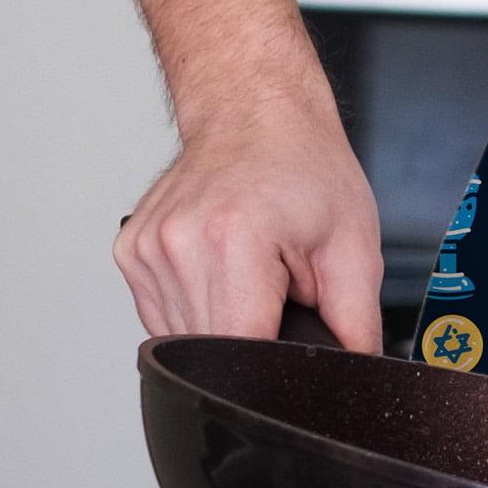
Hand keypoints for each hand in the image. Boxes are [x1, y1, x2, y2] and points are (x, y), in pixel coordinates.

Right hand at [114, 101, 383, 350]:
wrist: (256, 112)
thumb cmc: (305, 166)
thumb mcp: (354, 243)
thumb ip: (357, 322)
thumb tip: (358, 375)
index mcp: (232, 239)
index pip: (240, 352)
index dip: (273, 363)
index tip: (292, 342)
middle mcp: (178, 244)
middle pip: (210, 352)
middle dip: (254, 337)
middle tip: (280, 291)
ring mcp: (144, 249)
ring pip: (182, 340)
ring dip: (224, 324)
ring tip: (252, 272)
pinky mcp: (129, 253)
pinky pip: (163, 315)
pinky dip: (199, 307)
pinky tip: (224, 270)